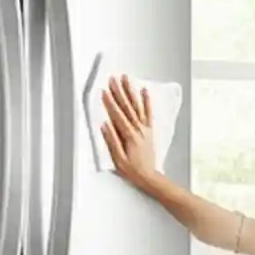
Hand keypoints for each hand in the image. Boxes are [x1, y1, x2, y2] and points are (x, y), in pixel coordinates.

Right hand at [101, 74, 159, 190]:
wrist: (149, 176)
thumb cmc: (132, 169)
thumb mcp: (118, 158)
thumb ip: (112, 141)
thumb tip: (105, 125)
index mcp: (129, 135)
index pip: (117, 115)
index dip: (110, 102)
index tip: (104, 91)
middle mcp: (138, 129)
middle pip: (127, 106)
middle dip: (119, 91)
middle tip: (113, 79)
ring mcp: (145, 128)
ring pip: (137, 106)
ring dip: (131, 91)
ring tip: (126, 79)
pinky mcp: (149, 130)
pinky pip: (149, 112)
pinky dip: (147, 101)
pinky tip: (144, 91)